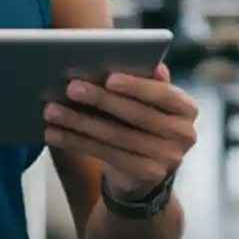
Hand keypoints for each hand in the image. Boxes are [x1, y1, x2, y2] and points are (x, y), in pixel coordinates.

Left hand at [44, 63, 197, 199]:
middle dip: (100, 99)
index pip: (162, 93)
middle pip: (135, 115)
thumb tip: (148, 62)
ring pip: (116, 135)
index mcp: (186, 108)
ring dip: (80, 122)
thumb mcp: (149, 103)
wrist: (143, 176)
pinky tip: (55, 133)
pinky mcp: (147, 175)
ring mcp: (168, 158)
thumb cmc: (140, 125)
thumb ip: (147, 82)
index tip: (108, 77)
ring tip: (52, 110)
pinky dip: (77, 142)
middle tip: (70, 87)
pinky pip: (106, 154)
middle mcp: (184, 134)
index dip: (136, 86)